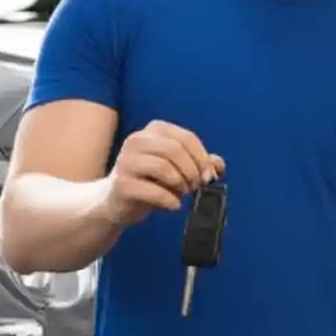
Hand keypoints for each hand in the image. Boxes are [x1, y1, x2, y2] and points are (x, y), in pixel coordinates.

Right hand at [98, 120, 225, 226]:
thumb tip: (218, 165)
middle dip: (191, 171)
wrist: (117, 201)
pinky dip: (169, 200)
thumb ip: (200, 163)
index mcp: (154, 130)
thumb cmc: (151, 180)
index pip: (186, 138)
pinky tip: (173, 205)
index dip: (202, 158)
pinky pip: (153, 190)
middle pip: (175, 150)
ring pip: (163, 168)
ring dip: (180, 185)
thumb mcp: (178, 168)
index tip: (208, 177)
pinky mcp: (121, 184)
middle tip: (195, 187)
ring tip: (182, 194)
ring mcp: (126, 161)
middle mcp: (137, 140)